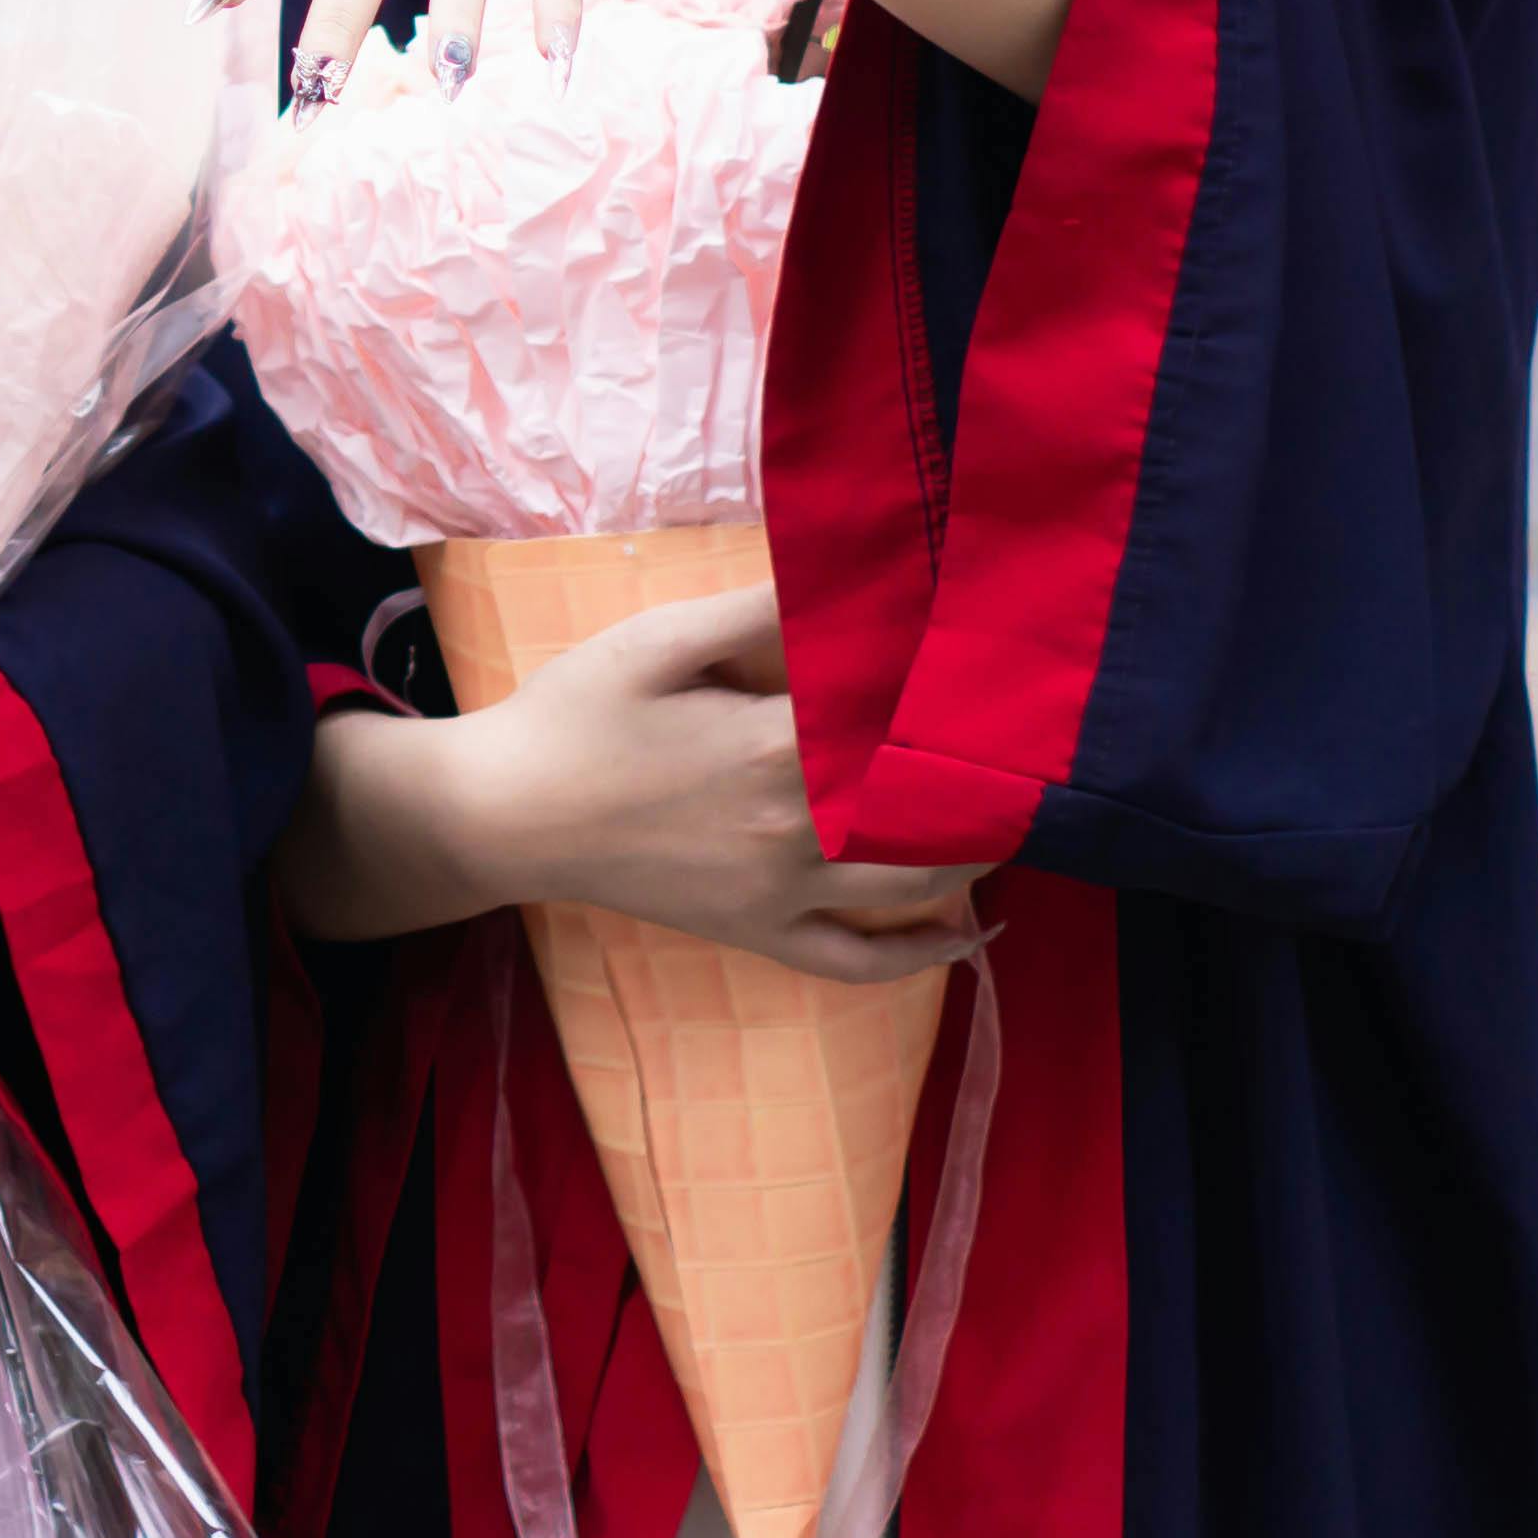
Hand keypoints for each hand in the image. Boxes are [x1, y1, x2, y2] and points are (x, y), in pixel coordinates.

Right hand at [284, 580, 979, 979]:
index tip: (1004, 675)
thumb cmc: (577, 714)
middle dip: (990, 781)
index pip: (904, 727)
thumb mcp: (660, 639)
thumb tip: (850, 575)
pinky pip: (863, 962)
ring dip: (981, 852)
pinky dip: (931, 954)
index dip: (961, 704)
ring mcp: (782, 894)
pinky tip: (977, 931)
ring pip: (918, 887)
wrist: (506, 812)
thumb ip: (760, 607)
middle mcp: (797, 832)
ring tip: (1013, 810)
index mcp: (777, 749)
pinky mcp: (762, 933)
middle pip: (933, 814)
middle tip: (1031, 743)